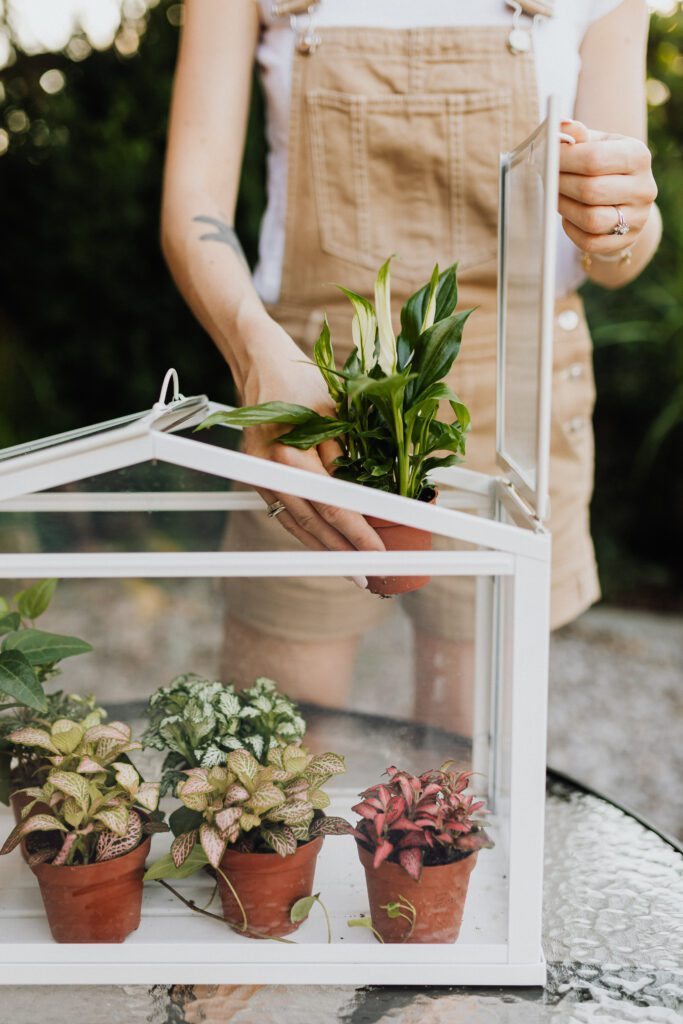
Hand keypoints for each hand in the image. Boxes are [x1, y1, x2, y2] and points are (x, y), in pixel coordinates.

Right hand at [240, 317, 383, 563]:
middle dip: (344, 554)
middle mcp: (271, 472)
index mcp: (291, 455)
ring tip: (353, 571)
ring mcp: (260, 478)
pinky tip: (326, 547)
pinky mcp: (258, 478)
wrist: (259, 364)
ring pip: (296, 526)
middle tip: (371, 577)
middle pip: (313, 526)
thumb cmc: (302, 381)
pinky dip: (308, 533)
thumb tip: (370, 497)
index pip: (333, 507)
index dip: (359, 535)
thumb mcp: (336, 413)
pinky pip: (286, 514)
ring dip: (326, 551)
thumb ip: (349, 456)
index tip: (380, 555)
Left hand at [558, 119, 657, 255]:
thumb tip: (561, 127)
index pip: (594, 159)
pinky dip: (571, 230)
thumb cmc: (604, 165)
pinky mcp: (626, 241)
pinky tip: (567, 217)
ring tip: (555, 197)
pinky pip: (590, 242)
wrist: (626, 198)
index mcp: (638, 156)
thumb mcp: (596, 143)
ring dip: (565, 208)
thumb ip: (578, 135)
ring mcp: (637, 218)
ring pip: (591, 219)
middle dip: (561, 185)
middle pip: (590, 191)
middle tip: (546, 179)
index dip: (563, 160)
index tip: (546, 158)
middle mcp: (644, 188)